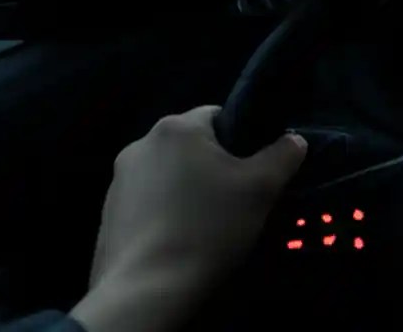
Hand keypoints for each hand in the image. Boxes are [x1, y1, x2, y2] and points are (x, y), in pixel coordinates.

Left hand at [71, 106, 306, 331]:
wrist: (148, 287)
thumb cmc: (209, 226)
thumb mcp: (262, 188)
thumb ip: (283, 155)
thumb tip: (294, 139)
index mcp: (177, 127)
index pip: (218, 115)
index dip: (242, 139)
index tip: (253, 170)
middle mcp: (141, 144)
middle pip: (191, 146)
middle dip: (213, 166)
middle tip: (235, 199)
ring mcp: (119, 179)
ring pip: (168, 174)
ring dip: (186, 189)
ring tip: (206, 224)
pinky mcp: (108, 212)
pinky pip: (147, 202)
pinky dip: (165, 213)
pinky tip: (179, 239)